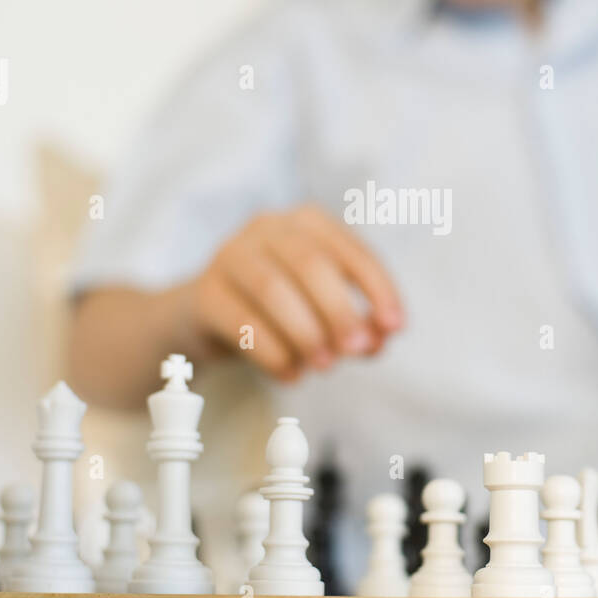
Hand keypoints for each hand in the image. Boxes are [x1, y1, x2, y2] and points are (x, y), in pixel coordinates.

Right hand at [186, 204, 403, 381]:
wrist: (204, 317)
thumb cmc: (278, 309)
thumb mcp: (322, 311)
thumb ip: (358, 323)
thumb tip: (380, 341)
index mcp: (306, 222)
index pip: (351, 251)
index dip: (379, 289)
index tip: (395, 328)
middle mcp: (267, 227)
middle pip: (310, 264)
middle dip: (340, 310)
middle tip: (356, 350)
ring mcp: (230, 255)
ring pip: (272, 289)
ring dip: (305, 332)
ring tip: (324, 366)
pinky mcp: (203, 291)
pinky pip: (240, 320)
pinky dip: (272, 352)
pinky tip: (290, 375)